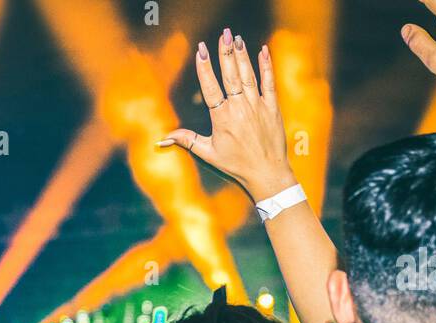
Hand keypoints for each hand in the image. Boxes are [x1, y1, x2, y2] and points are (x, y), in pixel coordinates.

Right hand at [158, 30, 294, 200]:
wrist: (267, 173)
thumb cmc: (236, 165)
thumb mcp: (209, 153)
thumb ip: (187, 141)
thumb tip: (163, 139)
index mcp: (222, 118)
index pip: (210, 87)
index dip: (205, 68)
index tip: (201, 50)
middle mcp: (240, 109)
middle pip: (231, 76)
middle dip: (225, 53)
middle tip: (222, 35)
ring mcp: (257, 106)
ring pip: (248, 75)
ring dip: (242, 55)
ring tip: (235, 38)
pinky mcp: (272, 107)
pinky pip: (269, 82)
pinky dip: (266, 66)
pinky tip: (262, 51)